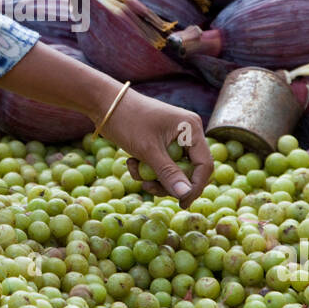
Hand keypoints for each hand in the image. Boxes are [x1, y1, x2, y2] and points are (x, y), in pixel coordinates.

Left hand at [100, 90, 212, 207]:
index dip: (195, 186)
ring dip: (154, 177)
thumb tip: (186, 195)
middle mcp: (187, 132)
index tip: (182, 203)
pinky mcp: (160, 143)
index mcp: (191, 128)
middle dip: (168, 182)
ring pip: (173, 170)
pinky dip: (147, 169)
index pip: (204, 165)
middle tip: (148, 186)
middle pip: (189, 170)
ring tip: (134, 171)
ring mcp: (174, 137)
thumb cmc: (128, 121)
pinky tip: (131, 162)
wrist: (104, 104)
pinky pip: (161, 164)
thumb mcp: (148, 150)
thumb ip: (168, 174)